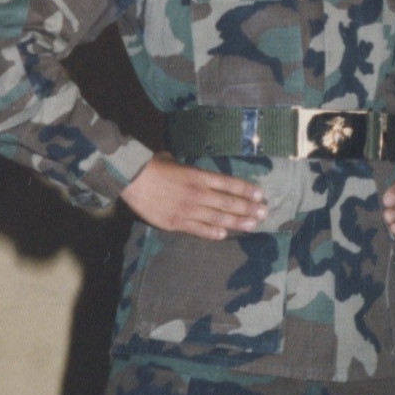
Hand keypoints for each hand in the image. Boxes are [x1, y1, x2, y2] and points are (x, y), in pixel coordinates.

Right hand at [121, 157, 268, 239]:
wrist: (131, 178)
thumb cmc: (152, 165)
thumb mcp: (174, 160)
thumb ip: (187, 168)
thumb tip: (191, 170)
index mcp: (198, 176)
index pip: (228, 184)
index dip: (246, 190)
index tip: (260, 195)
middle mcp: (197, 194)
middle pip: (228, 203)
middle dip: (248, 208)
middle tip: (264, 213)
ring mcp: (188, 210)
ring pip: (218, 218)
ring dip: (237, 222)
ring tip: (252, 225)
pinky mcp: (176, 222)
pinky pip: (198, 229)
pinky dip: (212, 232)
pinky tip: (223, 234)